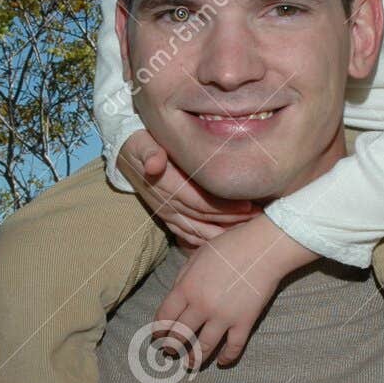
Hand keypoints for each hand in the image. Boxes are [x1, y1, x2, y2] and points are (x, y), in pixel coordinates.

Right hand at [116, 131, 257, 248]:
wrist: (125, 153)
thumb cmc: (141, 142)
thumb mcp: (142, 141)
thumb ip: (150, 152)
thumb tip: (154, 164)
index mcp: (167, 185)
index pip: (201, 202)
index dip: (226, 207)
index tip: (249, 206)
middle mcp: (167, 204)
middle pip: (205, 219)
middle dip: (232, 221)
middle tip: (258, 219)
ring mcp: (167, 213)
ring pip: (198, 231)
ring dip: (222, 234)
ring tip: (248, 232)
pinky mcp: (167, 217)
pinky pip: (188, 235)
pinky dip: (207, 240)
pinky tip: (225, 241)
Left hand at [151, 212, 316, 368]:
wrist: (263, 249)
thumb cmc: (229, 246)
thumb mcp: (197, 256)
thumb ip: (183, 278)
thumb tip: (176, 296)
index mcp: (186, 288)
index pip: (165, 317)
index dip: (158, 330)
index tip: (158, 337)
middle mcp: (202, 306)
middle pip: (180, 335)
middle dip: (172, 347)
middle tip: (171, 352)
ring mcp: (224, 316)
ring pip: (203, 347)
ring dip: (194, 359)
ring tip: (190, 364)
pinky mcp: (244, 322)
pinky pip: (233, 347)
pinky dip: (227, 358)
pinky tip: (222, 362)